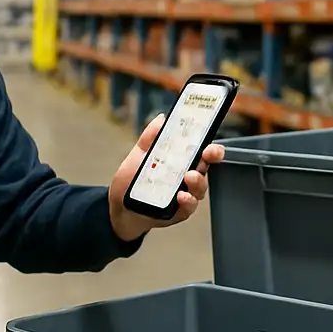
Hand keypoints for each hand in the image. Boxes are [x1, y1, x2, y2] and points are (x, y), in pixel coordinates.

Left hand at [107, 113, 225, 241]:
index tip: (211, 138)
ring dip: (198, 181)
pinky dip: (187, 201)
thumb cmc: (132, 181)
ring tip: (189, 176)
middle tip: (208, 153)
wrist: (120, 207)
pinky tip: (181, 196)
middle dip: (211, 157)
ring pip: (200, 188)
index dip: (210, 144)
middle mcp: (186, 177)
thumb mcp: (138, 155)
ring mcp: (185, 195)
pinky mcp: (179, 212)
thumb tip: (161, 119)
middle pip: (206, 166)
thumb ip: (150, 138)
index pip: (201, 150)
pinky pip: (189, 207)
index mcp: (180, 161)